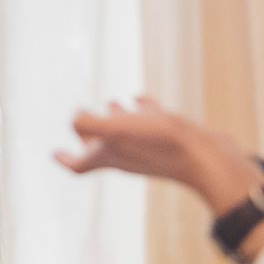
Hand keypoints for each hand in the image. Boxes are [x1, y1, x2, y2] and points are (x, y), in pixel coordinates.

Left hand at [55, 95, 263, 214]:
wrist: (209, 160)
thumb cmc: (161, 145)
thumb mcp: (117, 131)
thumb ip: (89, 125)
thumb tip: (74, 119)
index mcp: (111, 157)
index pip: (80, 165)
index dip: (65, 158)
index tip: (54, 152)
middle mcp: (129, 157)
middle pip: (102, 149)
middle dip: (90, 134)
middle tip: (82, 117)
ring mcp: (151, 150)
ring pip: (128, 135)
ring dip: (118, 119)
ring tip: (113, 102)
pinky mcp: (173, 139)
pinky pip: (153, 124)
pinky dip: (145, 110)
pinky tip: (143, 98)